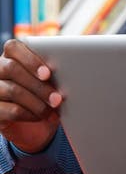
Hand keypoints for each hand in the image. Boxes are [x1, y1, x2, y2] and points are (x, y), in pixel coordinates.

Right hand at [0, 38, 62, 152]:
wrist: (34, 125)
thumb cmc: (44, 96)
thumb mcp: (49, 82)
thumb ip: (50, 73)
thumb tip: (67, 74)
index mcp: (11, 56)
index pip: (13, 47)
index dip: (30, 59)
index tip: (47, 74)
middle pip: (12, 69)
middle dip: (39, 85)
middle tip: (57, 98)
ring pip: (12, 91)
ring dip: (37, 102)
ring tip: (53, 109)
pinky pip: (11, 110)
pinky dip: (30, 114)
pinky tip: (42, 117)